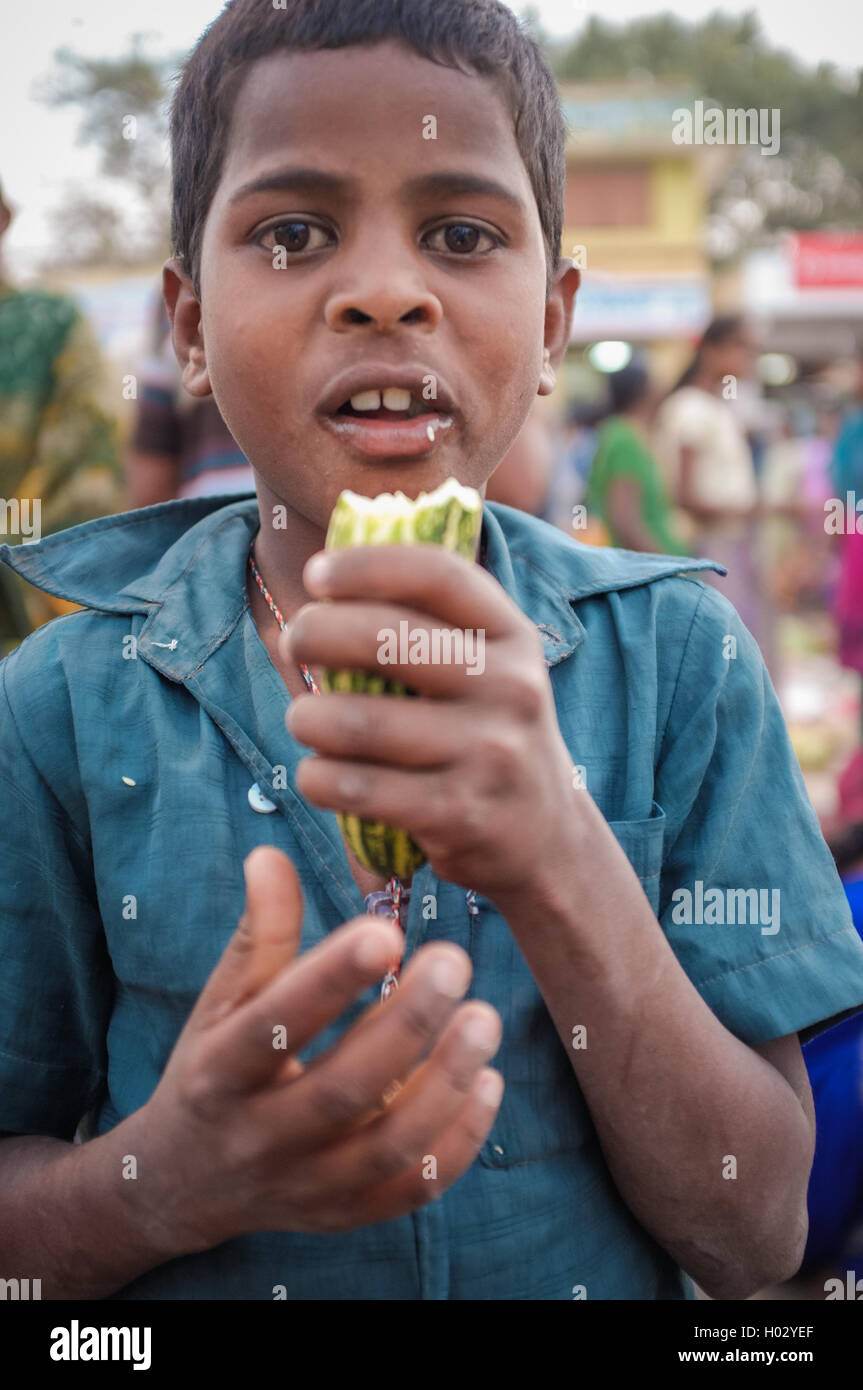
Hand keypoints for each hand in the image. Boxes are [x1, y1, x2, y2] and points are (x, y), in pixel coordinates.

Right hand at [142, 846, 502, 1249]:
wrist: (184, 1180)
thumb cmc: (214, 1066)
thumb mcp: (222, 1001)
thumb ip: (258, 935)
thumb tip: (271, 854)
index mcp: (219, 1073)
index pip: (273, 1027)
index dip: (328, 979)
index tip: (385, 928)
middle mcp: (258, 1137)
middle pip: (341, 1091)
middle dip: (407, 1025)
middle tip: (457, 960)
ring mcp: (306, 1185)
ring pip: (387, 1148)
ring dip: (446, 1083)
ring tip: (485, 1019)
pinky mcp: (344, 1214)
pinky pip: (412, 1188)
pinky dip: (458, 1140)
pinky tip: (487, 1080)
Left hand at [282, 544, 579, 902]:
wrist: (548, 839)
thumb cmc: (489, 735)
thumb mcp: (491, 669)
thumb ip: (432, 626)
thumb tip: (328, 586)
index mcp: (513, 637)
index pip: (437, 574)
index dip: (366, 565)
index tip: (316, 575)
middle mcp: (509, 687)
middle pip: (384, 638)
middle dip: (316, 633)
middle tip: (294, 643)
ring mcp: (488, 753)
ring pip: (358, 721)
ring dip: (306, 717)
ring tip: (303, 720)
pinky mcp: (458, 814)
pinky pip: (357, 787)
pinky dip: (317, 779)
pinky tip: (317, 775)